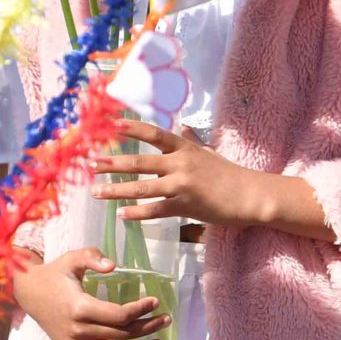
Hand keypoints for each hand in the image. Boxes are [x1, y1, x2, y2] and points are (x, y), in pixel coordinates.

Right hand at [12, 247, 166, 339]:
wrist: (29, 293)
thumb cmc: (55, 274)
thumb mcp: (72, 258)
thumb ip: (92, 257)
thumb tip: (114, 265)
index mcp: (80, 307)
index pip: (118, 315)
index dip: (140, 309)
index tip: (155, 301)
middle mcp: (78, 331)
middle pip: (121, 335)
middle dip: (147, 328)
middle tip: (166, 320)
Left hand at [96, 121, 274, 227]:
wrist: (250, 195)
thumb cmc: (229, 174)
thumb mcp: (208, 152)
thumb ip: (192, 140)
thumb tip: (183, 126)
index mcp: (184, 148)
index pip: (154, 134)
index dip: (131, 128)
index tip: (110, 124)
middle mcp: (180, 163)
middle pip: (140, 161)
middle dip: (112, 162)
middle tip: (90, 163)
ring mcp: (182, 185)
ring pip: (143, 187)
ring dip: (116, 190)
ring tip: (96, 192)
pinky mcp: (186, 206)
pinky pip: (156, 210)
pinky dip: (137, 212)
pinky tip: (121, 214)